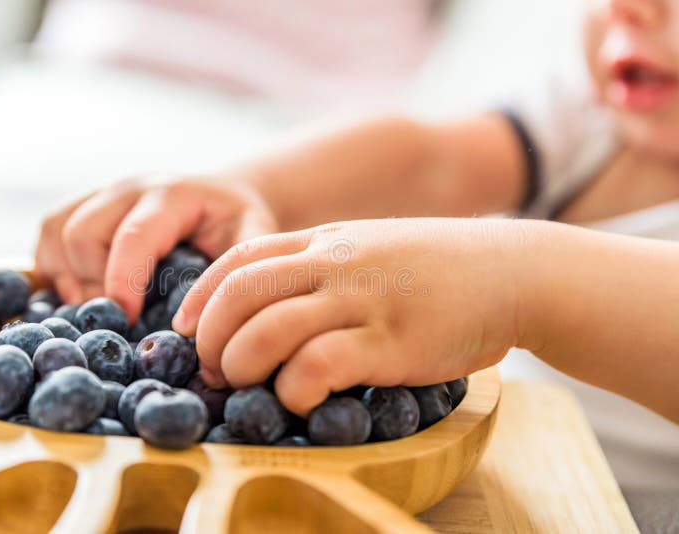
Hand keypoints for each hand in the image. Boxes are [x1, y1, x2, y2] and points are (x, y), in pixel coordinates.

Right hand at [34, 175, 277, 321]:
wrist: (221, 196)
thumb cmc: (237, 225)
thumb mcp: (254, 240)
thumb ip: (234, 276)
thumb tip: (190, 329)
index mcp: (172, 195)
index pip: (133, 236)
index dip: (122, 281)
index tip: (128, 320)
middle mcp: (128, 188)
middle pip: (82, 234)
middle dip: (92, 284)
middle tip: (122, 319)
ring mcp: (101, 194)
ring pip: (56, 231)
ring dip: (67, 278)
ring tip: (101, 307)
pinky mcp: (82, 206)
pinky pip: (47, 234)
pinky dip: (53, 268)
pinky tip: (81, 292)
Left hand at [174, 218, 529, 414]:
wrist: (512, 271)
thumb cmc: (436, 268)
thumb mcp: (369, 248)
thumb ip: (320, 267)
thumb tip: (268, 306)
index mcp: (325, 239)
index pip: (239, 258)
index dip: (200, 295)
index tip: (185, 327)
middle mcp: (336, 262)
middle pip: (241, 292)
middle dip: (209, 335)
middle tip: (212, 366)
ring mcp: (364, 299)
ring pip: (269, 328)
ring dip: (241, 363)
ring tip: (243, 383)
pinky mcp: (392, 340)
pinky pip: (320, 363)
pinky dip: (293, 387)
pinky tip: (297, 398)